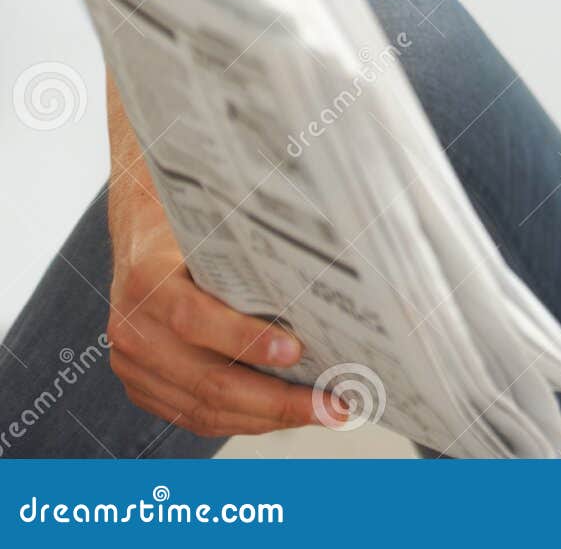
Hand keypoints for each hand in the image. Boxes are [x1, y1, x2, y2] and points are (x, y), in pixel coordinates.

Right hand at [105, 207, 345, 437]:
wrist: (140, 246)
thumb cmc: (190, 236)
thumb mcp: (215, 234)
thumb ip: (251, 264)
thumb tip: (320, 295)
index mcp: (148, 282)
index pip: (195, 320)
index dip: (246, 340)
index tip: (296, 351)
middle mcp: (134, 331)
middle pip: (208, 381)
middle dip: (279, 400)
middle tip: (333, 406)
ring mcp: (133, 367)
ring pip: (206, 409)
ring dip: (270, 419)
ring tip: (321, 414)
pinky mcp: (141, 390)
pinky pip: (196, 417)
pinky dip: (245, 421)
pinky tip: (284, 416)